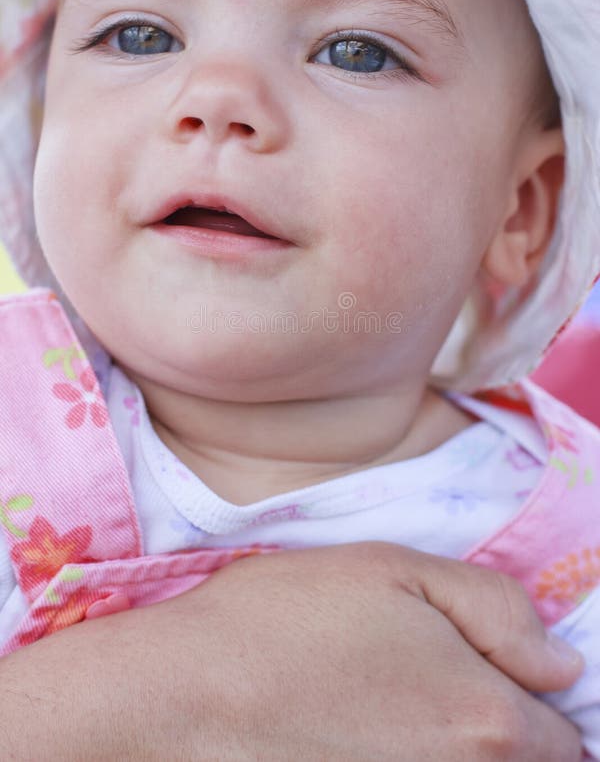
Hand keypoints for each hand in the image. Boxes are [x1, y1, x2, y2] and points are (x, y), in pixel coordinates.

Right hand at [0, 543, 581, 759]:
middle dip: (496, 732)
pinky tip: (354, 736)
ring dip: (443, 748)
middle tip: (426, 688)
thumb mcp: (396, 570)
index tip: (492, 675)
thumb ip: (497, 609)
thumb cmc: (288, 618)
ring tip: (384, 709)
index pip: (564, 739)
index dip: (535, 702)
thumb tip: (561, 665)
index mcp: (487, 720)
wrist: (183, 693)